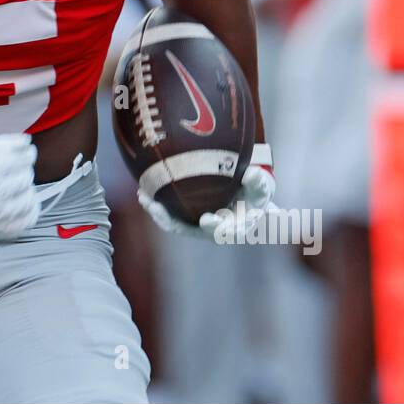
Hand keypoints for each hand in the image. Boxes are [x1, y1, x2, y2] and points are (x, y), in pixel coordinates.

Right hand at [0, 133, 41, 239]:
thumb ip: (3, 144)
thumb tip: (26, 141)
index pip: (11, 162)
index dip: (25, 155)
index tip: (28, 153)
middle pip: (23, 179)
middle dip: (25, 172)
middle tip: (20, 171)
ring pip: (28, 199)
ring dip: (28, 190)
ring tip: (19, 187)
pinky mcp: (4, 230)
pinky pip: (29, 218)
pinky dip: (31, 208)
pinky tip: (22, 200)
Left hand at [140, 143, 278, 242]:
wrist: (246, 200)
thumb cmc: (254, 195)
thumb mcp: (261, 189)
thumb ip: (258, 183)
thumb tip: (251, 173)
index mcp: (232, 228)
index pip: (224, 231)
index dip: (215, 227)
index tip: (207, 219)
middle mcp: (211, 229)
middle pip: (189, 229)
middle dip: (170, 219)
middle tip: (155, 208)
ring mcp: (196, 225)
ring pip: (173, 223)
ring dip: (157, 212)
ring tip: (142, 197)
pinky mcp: (187, 218)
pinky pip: (168, 215)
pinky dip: (156, 206)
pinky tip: (144, 193)